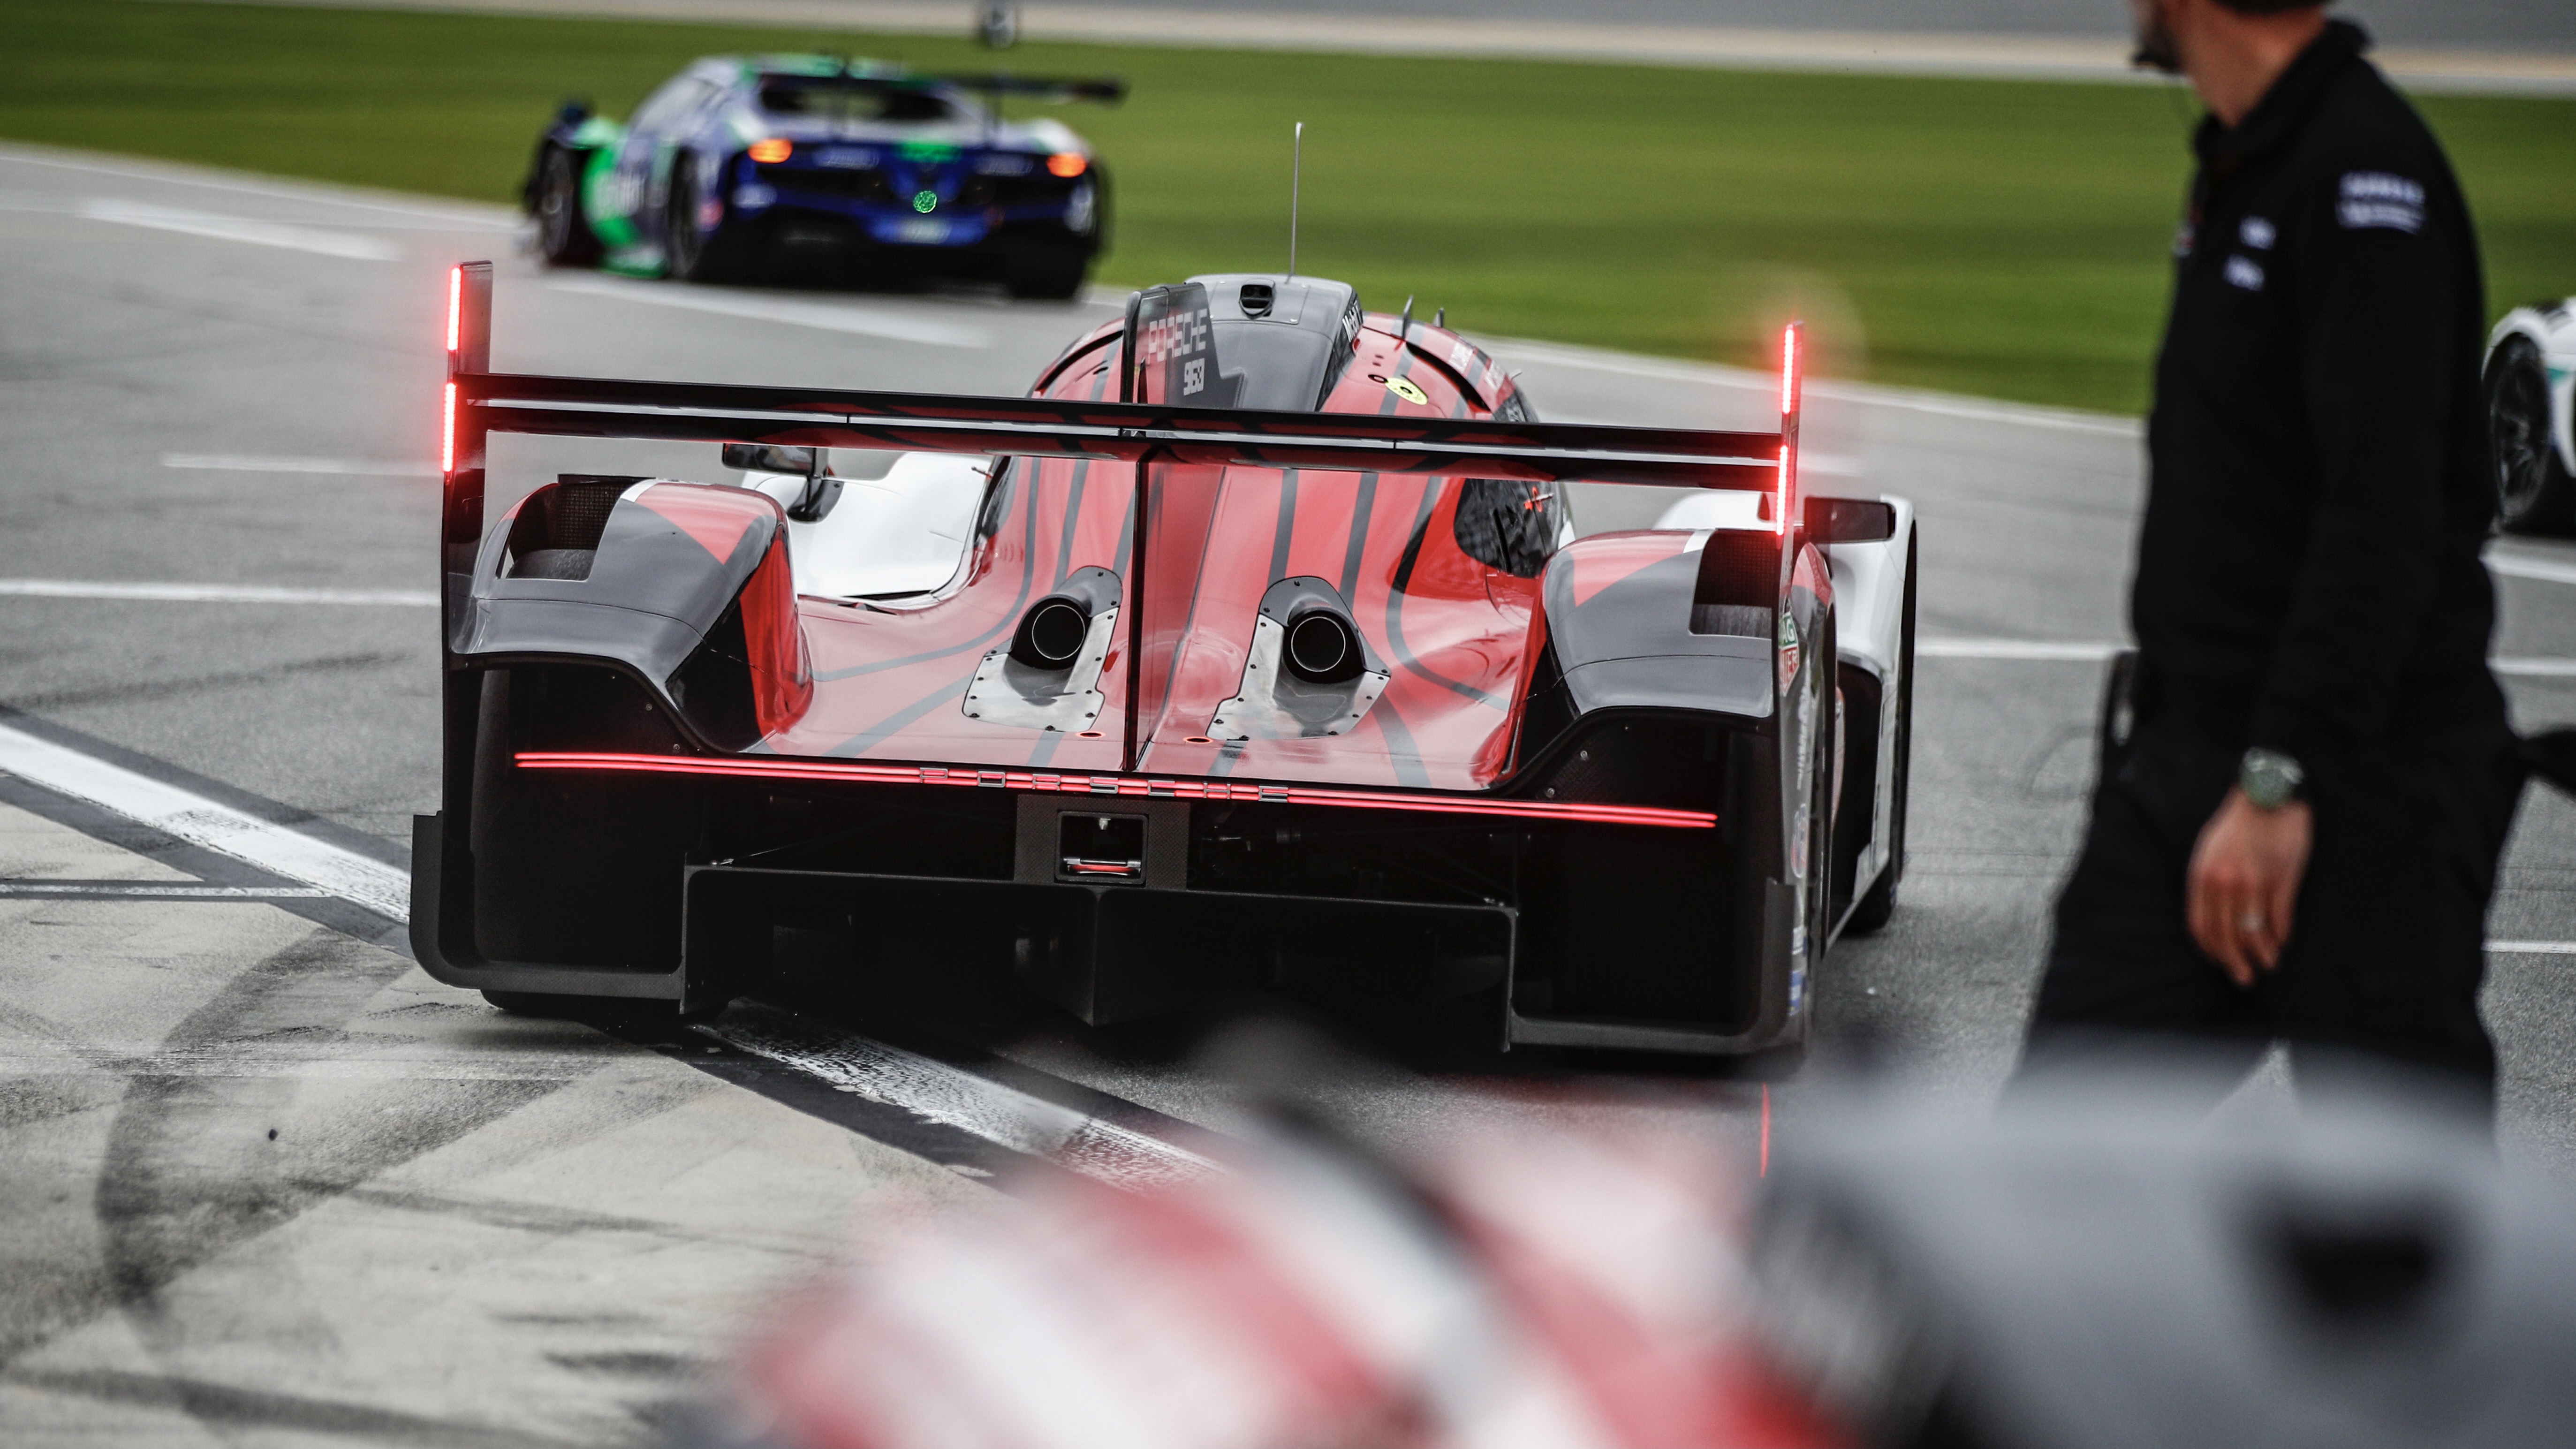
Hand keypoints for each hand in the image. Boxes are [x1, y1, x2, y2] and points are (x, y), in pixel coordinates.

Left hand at [2186, 786, 2312, 986]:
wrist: (2267, 797)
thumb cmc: (2236, 827)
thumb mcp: (2208, 853)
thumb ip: (2206, 886)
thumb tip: (2213, 921)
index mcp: (2202, 877)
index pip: (2201, 927)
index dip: (2211, 950)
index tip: (2220, 961)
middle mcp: (2225, 883)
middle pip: (2227, 936)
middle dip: (2236, 962)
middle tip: (2245, 977)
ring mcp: (2255, 882)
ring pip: (2256, 933)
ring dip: (2262, 954)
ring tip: (2268, 964)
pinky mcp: (2283, 879)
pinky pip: (2280, 919)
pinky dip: (2281, 936)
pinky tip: (2281, 942)